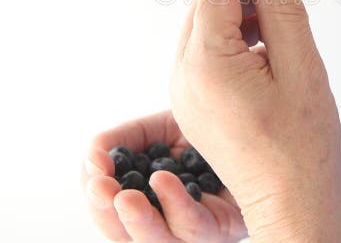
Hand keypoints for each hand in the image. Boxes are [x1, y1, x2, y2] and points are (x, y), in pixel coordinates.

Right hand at [81, 111, 247, 241]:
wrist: (249, 112)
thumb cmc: (203, 127)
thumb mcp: (152, 130)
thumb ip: (118, 142)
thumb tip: (91, 158)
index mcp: (149, 203)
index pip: (112, 215)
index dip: (97, 202)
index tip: (92, 174)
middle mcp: (172, 221)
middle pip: (131, 238)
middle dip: (109, 217)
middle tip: (100, 190)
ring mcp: (200, 228)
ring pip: (162, 242)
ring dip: (138, 222)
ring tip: (124, 196)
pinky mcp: (228, 225)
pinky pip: (198, 227)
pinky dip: (176, 205)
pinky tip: (163, 180)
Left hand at [170, 0, 340, 241]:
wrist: (292, 206)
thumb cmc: (301, 149)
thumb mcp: (302, 68)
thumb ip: (285, 10)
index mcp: (207, 67)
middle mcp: (185, 80)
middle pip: (206, 10)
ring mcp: (186, 97)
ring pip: (206, 32)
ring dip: (240, 11)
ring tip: (283, 7)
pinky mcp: (196, 109)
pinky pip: (209, 57)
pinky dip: (235, 38)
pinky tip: (267, 38)